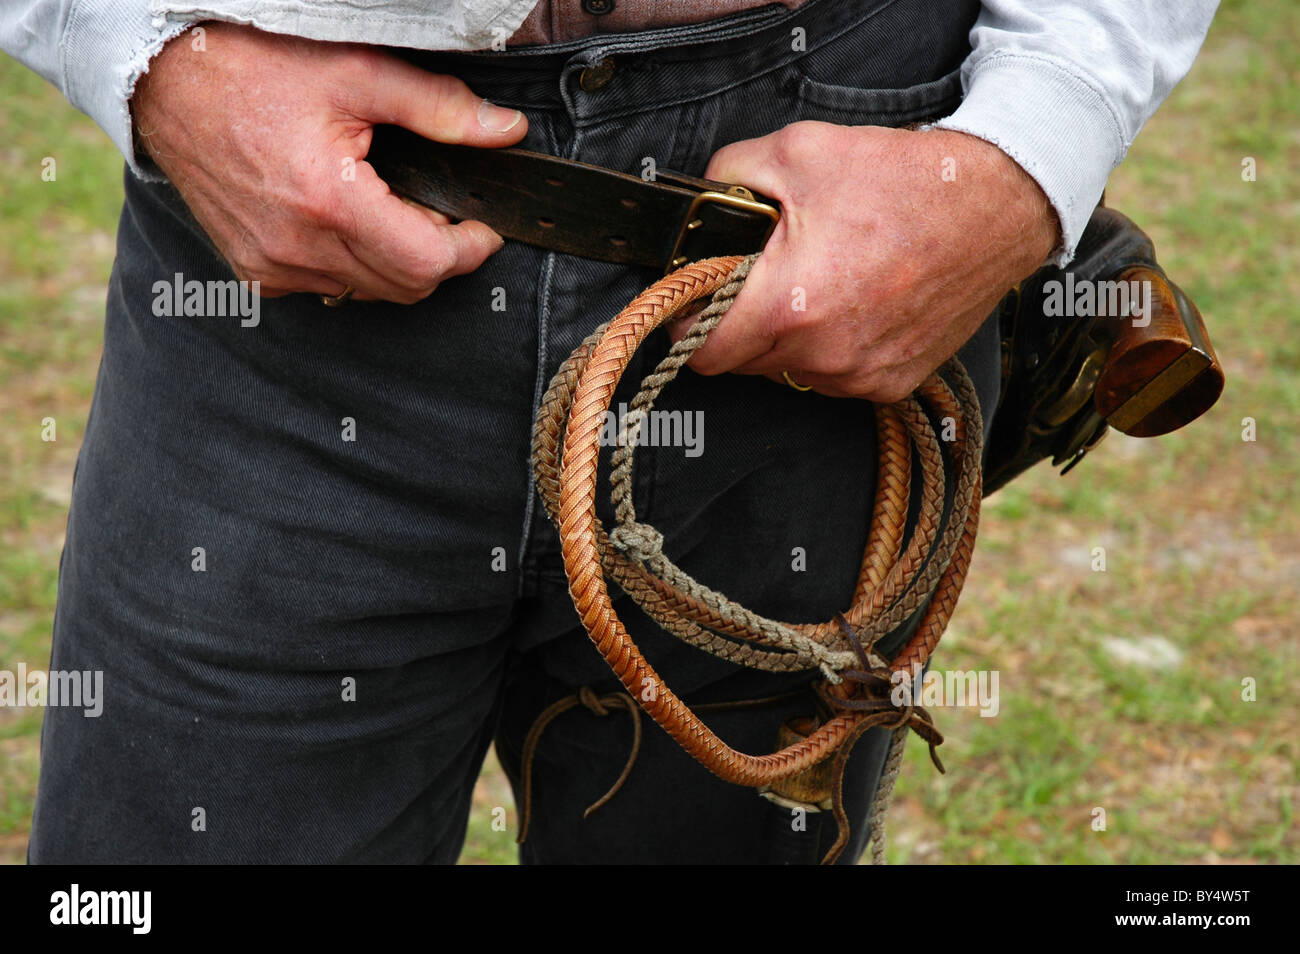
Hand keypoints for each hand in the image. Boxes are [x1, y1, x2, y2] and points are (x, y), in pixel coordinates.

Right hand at [131, 21, 528, 301]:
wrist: (167, 82)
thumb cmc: (254, 69)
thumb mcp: (358, 74)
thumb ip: (439, 108)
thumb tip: (506, 132)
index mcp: (329, 203)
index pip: (428, 263)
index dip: (469, 247)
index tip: (482, 225)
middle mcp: (298, 249)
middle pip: (406, 287)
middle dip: (437, 253)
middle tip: (436, 206)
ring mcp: (274, 267)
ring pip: (370, 292)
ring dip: (395, 260)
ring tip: (386, 203)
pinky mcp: (257, 272)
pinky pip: (329, 288)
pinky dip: (353, 264)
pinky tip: (345, 219)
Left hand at [674, 123, 1058, 401]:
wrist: (998, 206)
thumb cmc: (902, 179)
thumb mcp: (799, 151)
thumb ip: (728, 176)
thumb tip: (698, 202)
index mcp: (788, 307)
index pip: (700, 351)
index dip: (686, 323)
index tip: (695, 299)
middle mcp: (822, 355)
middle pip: (741, 361)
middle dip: (740, 321)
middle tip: (764, 274)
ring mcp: (859, 376)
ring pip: (788, 370)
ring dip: (787, 337)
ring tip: (819, 282)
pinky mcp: (892, 384)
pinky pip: (834, 376)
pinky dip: (830, 347)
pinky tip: (855, 302)